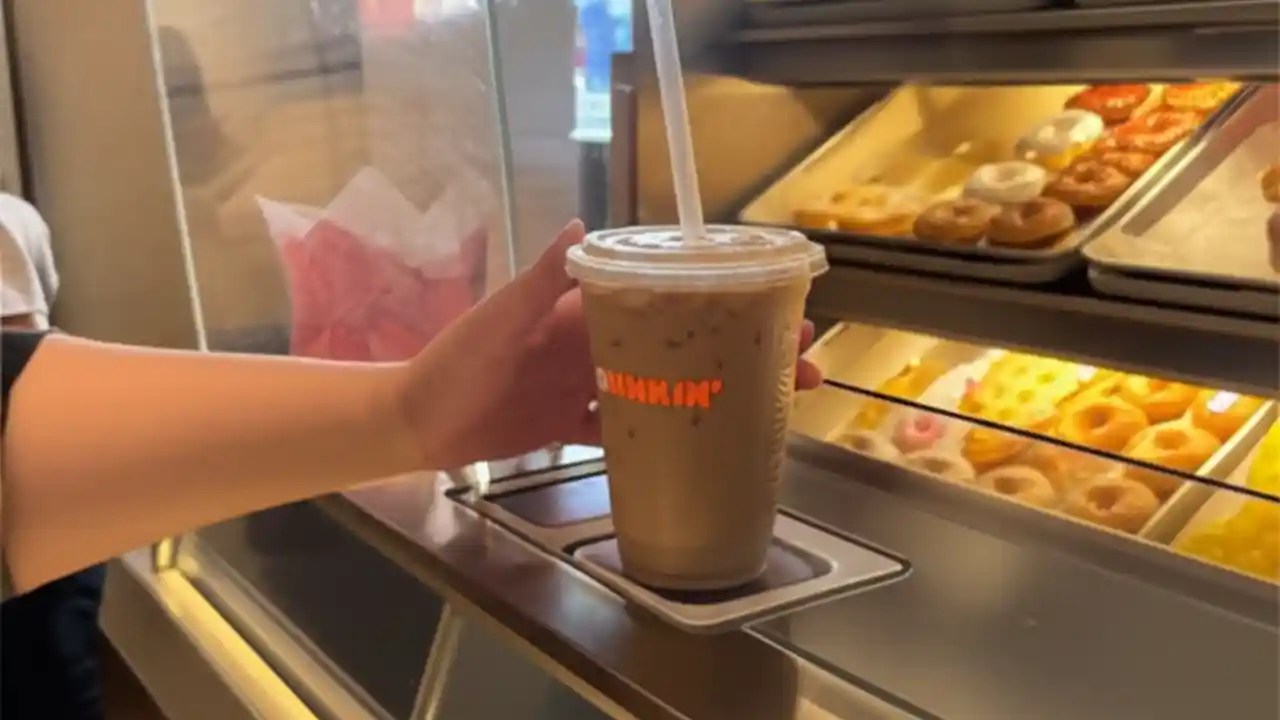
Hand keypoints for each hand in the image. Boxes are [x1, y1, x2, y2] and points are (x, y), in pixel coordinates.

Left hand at [399, 220, 822, 468]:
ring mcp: (587, 387)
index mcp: (582, 312)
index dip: (718, 295)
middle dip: (740, 349)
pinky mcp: (572, 426)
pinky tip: (705, 445)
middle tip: (801, 363)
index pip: (665, 296)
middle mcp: (595, 345)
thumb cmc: (453, 362)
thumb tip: (581, 223)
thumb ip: (539, 281)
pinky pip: (628, 430)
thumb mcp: (498, 319)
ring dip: (715, 392)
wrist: (413, 421)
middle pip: (682, 342)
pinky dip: (661, 436)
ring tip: (769, 404)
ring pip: (667, 387)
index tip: (772, 299)